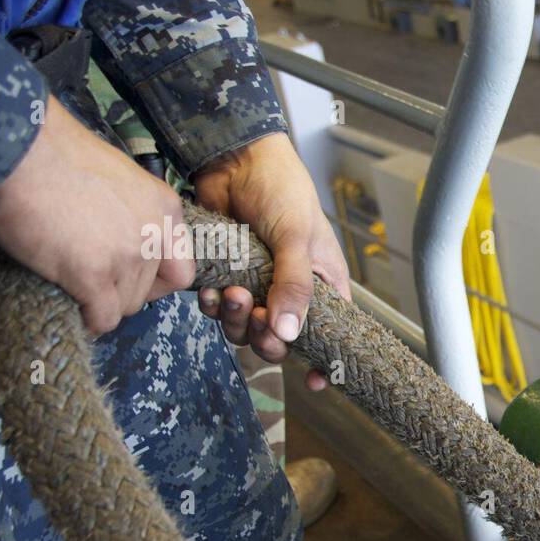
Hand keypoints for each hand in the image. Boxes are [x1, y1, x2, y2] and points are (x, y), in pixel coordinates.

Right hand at [0, 96, 193, 333]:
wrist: (23, 149)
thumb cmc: (58, 156)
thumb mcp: (120, 180)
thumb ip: (135, 213)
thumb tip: (124, 242)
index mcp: (166, 209)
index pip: (182, 270)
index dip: (157, 281)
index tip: (133, 279)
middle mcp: (154, 235)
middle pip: (150, 291)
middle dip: (123, 291)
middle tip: (95, 281)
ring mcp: (126, 256)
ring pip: (127, 306)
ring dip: (103, 302)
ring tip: (77, 285)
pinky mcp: (92, 274)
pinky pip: (103, 317)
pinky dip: (91, 320)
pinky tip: (77, 309)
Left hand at [193, 133, 350, 390]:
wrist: (235, 160)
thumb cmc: (282, 191)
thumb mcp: (296, 238)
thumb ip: (294, 286)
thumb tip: (289, 333)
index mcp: (322, 285)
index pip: (329, 334)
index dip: (321, 361)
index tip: (313, 380)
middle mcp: (291, 291)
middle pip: (279, 338)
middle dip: (266, 335)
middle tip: (257, 314)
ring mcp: (257, 285)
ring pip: (245, 328)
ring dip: (237, 320)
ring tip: (232, 294)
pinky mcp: (226, 276)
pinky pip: (219, 309)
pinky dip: (213, 306)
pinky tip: (211, 291)